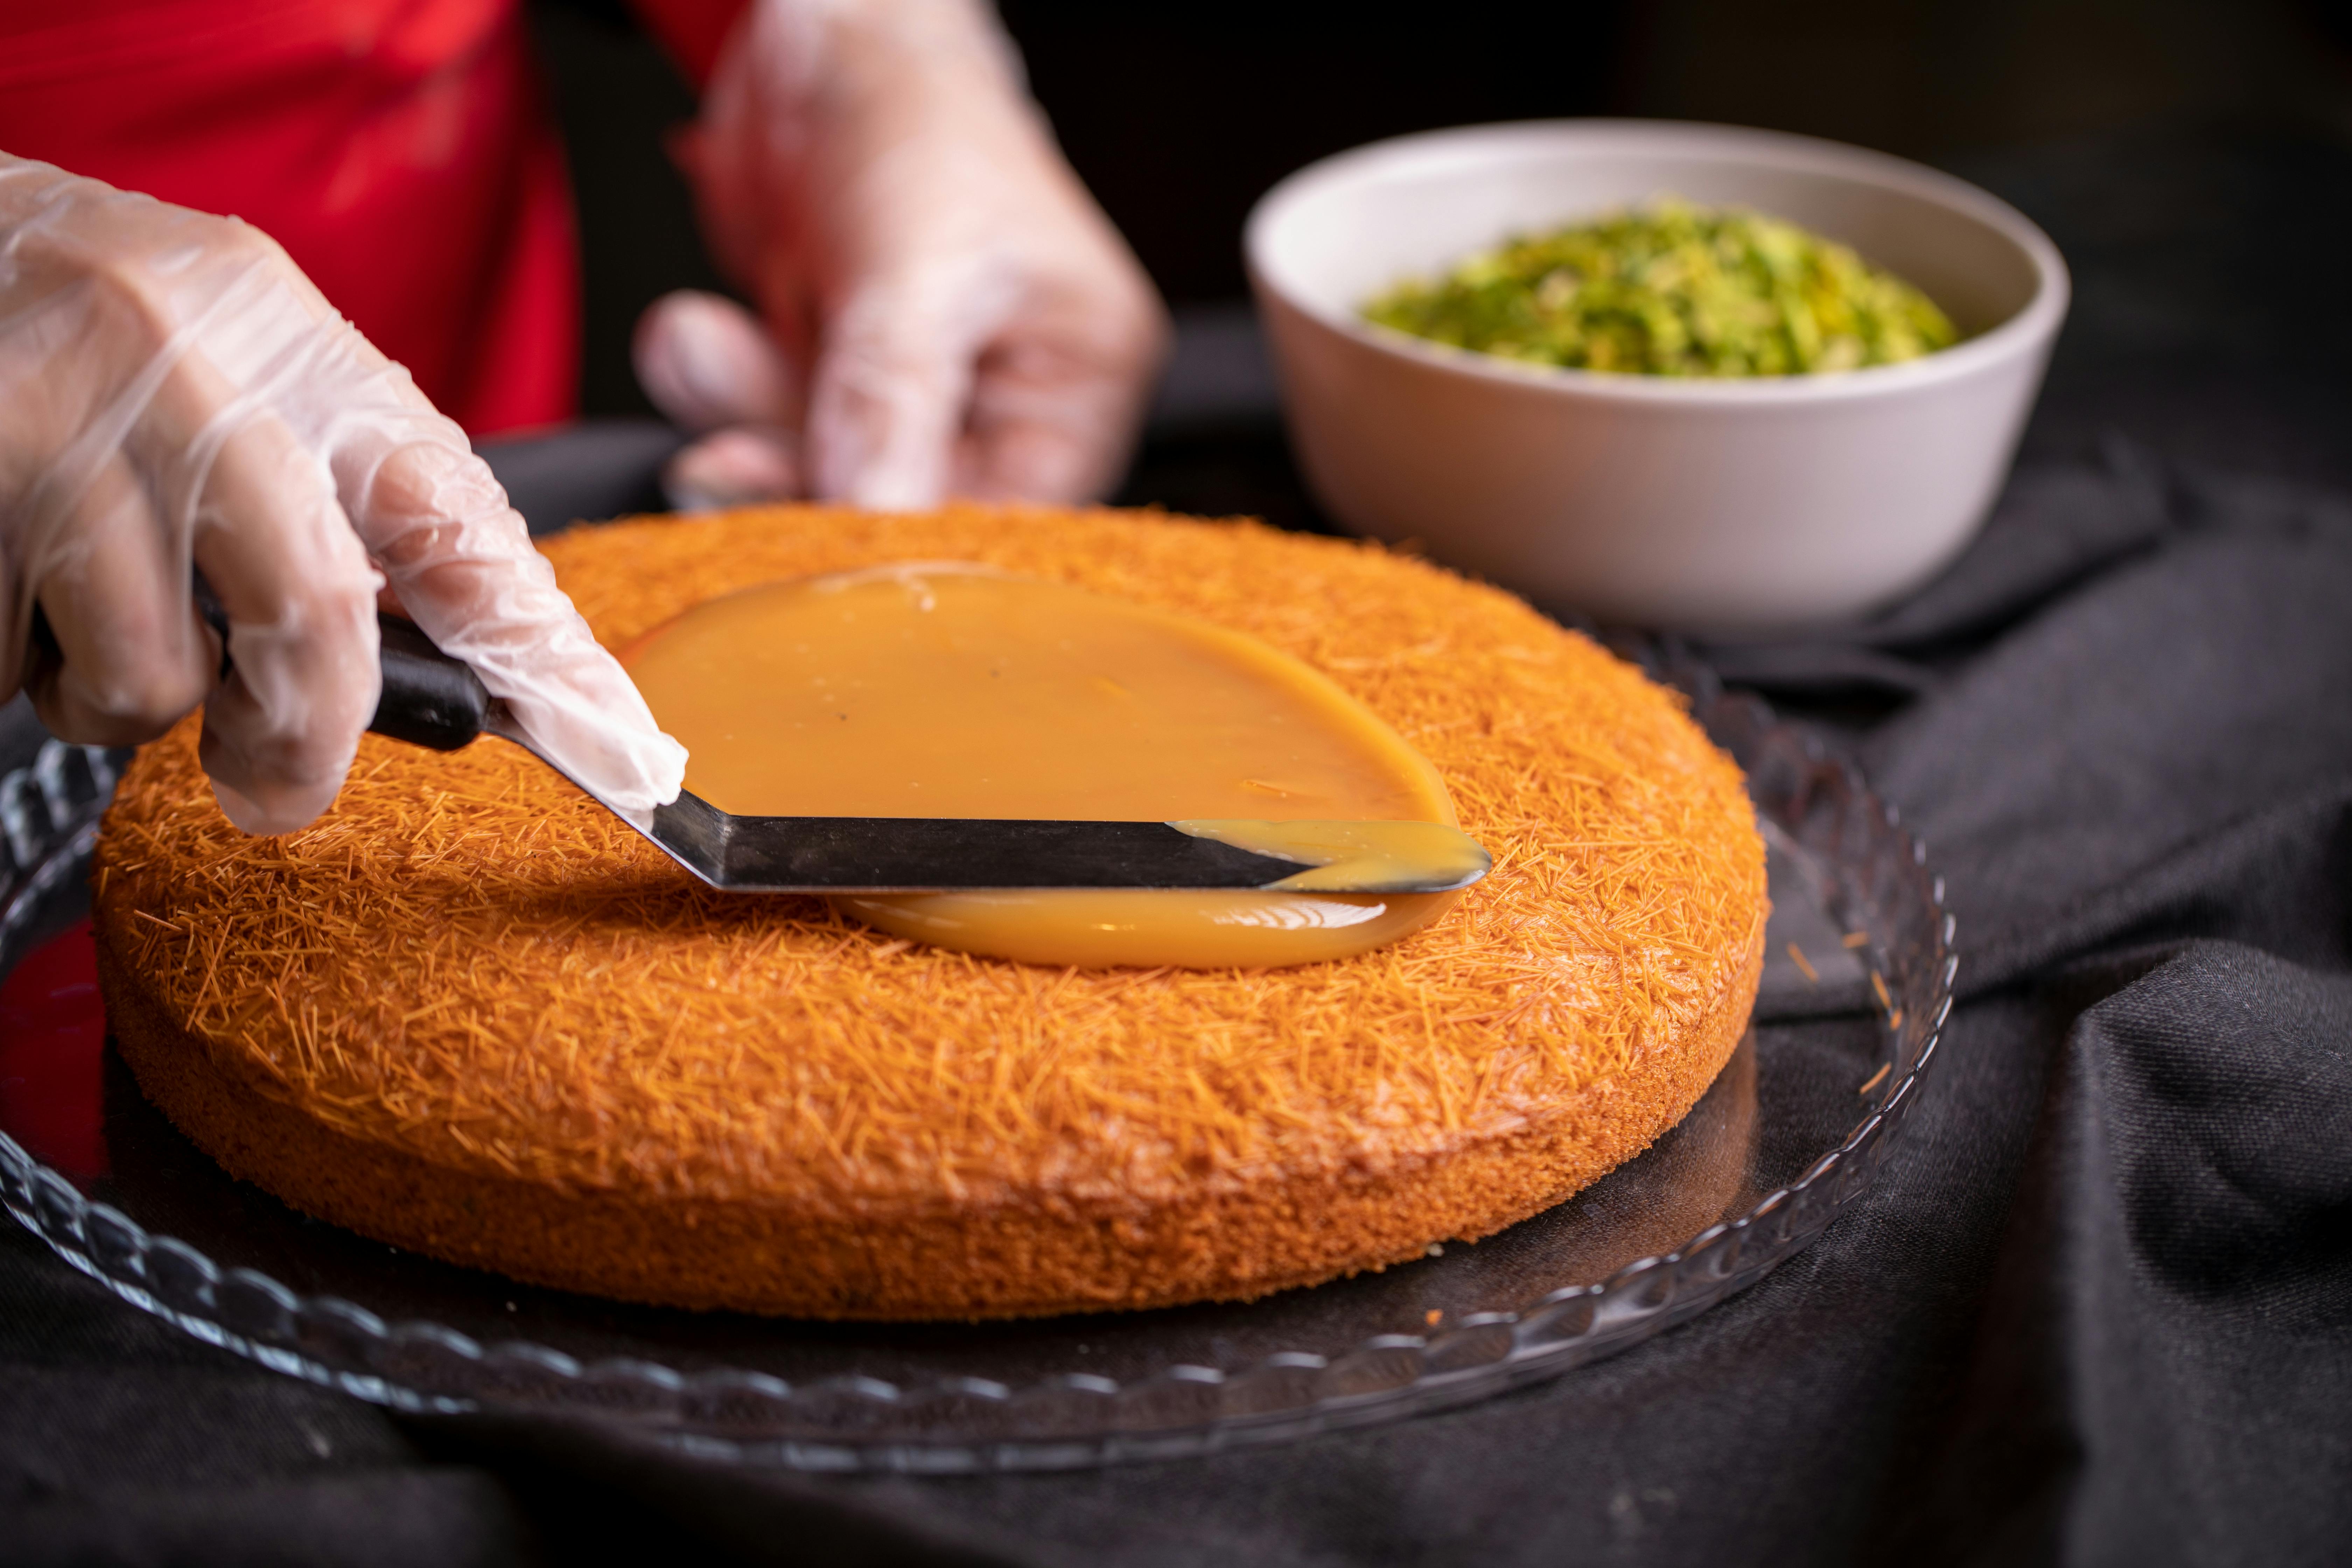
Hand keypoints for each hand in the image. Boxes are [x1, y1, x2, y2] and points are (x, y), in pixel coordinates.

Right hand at [0, 156, 685, 832]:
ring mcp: (58, 439)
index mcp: (284, 340)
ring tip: (88, 613)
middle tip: (277, 778)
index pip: (452, 519)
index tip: (614, 748)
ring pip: (148, 679)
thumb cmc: (111, 333)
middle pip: (311, 619)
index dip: (541, 652)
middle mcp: (183, 378)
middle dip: (303, 737)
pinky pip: (24, 670)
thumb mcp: (256, 362)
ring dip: (124, 696)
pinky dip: (31, 666)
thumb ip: (363, 492)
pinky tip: (21, 583)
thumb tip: (490, 651)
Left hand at [634, 0, 1168, 511]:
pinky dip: (715, 394)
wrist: (829, 33)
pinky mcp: (826, 383)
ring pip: (816, 482)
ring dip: (739, 423)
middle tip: (719, 465)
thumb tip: (871, 521)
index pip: (1010, 525)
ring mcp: (907, 402)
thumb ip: (893, 398)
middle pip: (904, 519)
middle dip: (799, 485)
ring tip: (704, 340)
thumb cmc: (919, 118)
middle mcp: (1001, 412)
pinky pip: (761, 435)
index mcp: (1080, 389)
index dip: (913, 549)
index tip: (818, 550)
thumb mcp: (918, 261)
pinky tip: (704, 333)